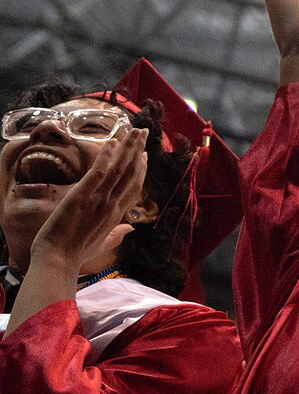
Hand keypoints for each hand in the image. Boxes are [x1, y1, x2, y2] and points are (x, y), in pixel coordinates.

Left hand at [31, 126, 145, 270]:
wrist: (57, 261)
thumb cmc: (76, 255)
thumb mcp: (101, 245)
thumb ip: (117, 235)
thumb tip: (131, 228)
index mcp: (116, 215)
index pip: (133, 187)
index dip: (140, 169)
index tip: (144, 155)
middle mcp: (112, 205)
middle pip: (131, 174)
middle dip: (138, 151)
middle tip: (144, 134)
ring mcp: (98, 200)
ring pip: (119, 170)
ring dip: (128, 149)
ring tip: (135, 132)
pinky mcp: (82, 196)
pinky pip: (97, 173)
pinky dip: (106, 158)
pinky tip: (111, 143)